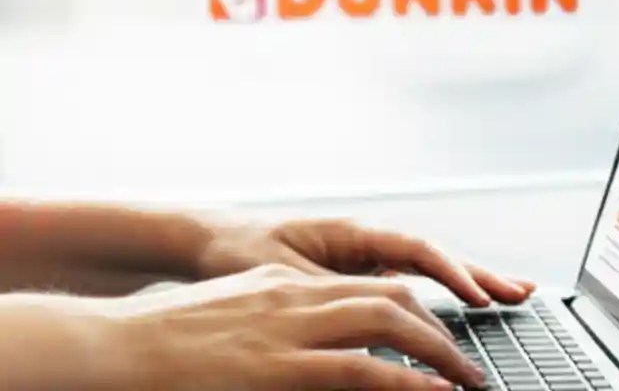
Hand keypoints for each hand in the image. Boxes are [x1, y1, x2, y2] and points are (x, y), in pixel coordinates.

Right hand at [0, 264, 487, 389]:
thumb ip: (274, 327)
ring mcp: (290, 327)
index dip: (412, 306)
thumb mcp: (229, 320)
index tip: (438, 331)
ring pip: (389, 321)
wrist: (108, 348)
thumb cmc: (159, 342)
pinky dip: (406, 381)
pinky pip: (361, 370)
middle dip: (438, 326)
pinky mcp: (280, 367)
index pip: (365, 283)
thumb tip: (304, 351)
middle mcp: (296, 294)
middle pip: (391, 293)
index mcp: (283, 281)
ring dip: (438, 351)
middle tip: (465, 361)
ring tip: (466, 380)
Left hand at [196, 217, 534, 306]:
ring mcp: (366, 256)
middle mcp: (367, 242)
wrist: (207, 242)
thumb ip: (329, 294)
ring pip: (429, 268)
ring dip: (470, 281)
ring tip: (511, 294)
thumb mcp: (281, 276)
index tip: (480, 298)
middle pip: (437, 256)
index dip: (452, 274)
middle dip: (481, 273)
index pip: (417, 251)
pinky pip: (411, 280)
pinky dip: (442, 290)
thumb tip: (370, 314)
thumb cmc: (238, 252)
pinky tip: (466, 302)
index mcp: (353, 234)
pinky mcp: (358, 273)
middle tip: (522, 293)